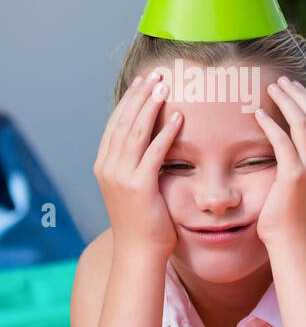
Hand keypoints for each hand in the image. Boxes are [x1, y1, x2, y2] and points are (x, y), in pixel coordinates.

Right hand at [93, 72, 182, 259]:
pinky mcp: (139, 187)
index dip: (130, 100)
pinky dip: (166, 133)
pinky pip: (154, 153)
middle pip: (124, 121)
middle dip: (140, 95)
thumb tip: (151, 145)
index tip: (144, 81)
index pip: (116, 123)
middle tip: (156, 74)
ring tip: (166, 87)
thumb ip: (136, 166)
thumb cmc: (143, 222)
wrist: (139, 251)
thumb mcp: (133, 188)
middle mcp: (108, 167)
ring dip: (151, 107)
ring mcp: (121, 176)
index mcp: (104, 165)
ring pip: (136, 132)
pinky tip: (179, 118)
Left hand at [254, 77, 305, 250]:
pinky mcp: (295, 175)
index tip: (295, 89)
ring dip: (285, 101)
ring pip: (302, 123)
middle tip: (281, 82)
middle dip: (299, 94)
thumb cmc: (300, 218)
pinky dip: (270, 123)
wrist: (297, 243)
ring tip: (270, 89)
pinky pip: (282, 140)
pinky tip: (258, 114)